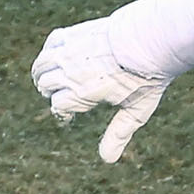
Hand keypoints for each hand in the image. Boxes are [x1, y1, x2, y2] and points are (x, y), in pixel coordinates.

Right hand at [31, 0, 193, 162]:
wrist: (152, 39)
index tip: (68, 117)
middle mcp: (71, 72)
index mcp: (83, 94)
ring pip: (42, 64)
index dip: (62, 113)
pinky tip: (54, 55)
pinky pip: (52, 42)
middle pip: (46, 85)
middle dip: (50, 93)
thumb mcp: (136, 111)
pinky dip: (49, 50)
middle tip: (59, 96)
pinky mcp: (77, 33)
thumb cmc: (146, 77)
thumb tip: (107, 160)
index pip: (58, 106)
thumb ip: (119, 134)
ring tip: (47, 78)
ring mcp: (72, 51)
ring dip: (42, 73)